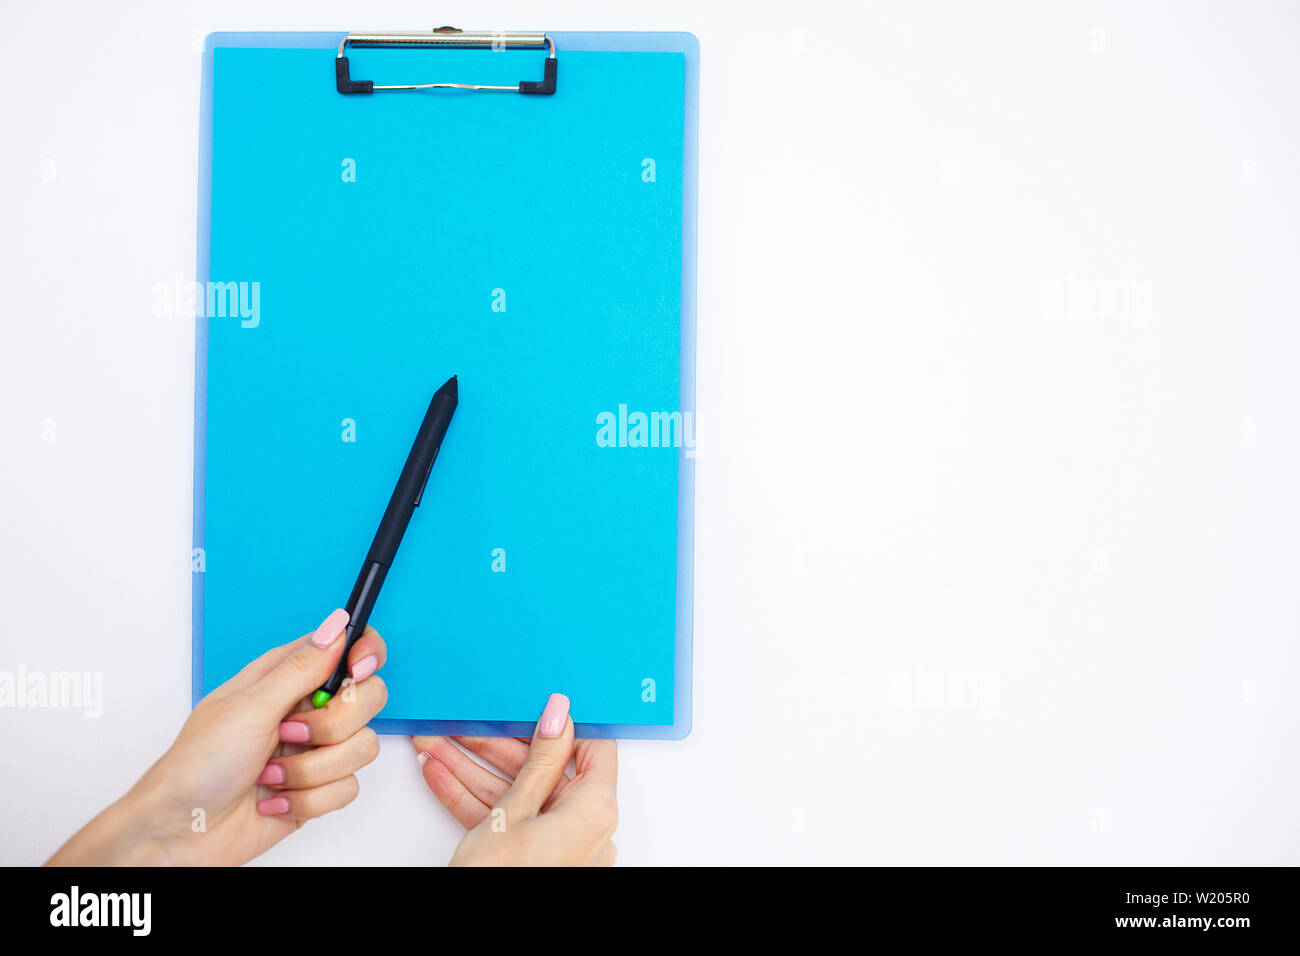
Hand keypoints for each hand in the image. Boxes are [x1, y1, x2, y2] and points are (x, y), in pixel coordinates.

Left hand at [47, 609, 387, 865]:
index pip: (349, 646)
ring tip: (271, 773)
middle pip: (368, 698)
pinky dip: (308, 800)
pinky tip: (275, 798)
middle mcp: (306, 709)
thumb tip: (338, 626)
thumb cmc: (198, 764)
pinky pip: (348, 788)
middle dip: (333, 726)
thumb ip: (302, 668)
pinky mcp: (319, 788)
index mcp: (287, 676)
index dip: (365, 654)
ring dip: (311, 770)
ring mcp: (314, 749)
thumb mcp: (250, 706)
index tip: (358, 671)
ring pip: (362, 748)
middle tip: (291, 733)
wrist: (181, 832)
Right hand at [413, 693, 618, 865]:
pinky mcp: (533, 859)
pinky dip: (475, 801)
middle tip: (464, 725)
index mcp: (595, 810)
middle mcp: (586, 830)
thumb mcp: (515, 807)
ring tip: (436, 745)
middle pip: (546, 769)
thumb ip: (540, 757)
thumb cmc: (501, 880)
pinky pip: (508, 819)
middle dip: (495, 747)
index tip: (531, 705)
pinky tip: (440, 775)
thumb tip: (559, 714)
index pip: (592, 747)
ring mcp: (559, 847)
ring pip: (519, 794)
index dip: (560, 724)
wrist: (470, 943)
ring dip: (474, 770)